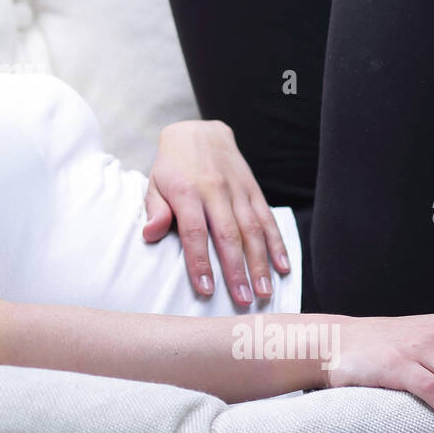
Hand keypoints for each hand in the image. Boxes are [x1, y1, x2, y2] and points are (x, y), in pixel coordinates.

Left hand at [142, 119, 289, 304]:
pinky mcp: (254, 190)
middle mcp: (216, 190)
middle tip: (242, 300)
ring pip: (253, 229)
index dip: (200, 262)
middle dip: (237, 270)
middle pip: (229, 235)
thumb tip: (150, 234)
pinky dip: (277, 243)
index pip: (195, 232)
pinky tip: (283, 267)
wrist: (198, 131)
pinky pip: (267, 218)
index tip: (206, 290)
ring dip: (260, 263)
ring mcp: (238, 190)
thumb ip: (155, 210)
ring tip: (264, 291)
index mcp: (187, 191)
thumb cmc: (172, 166)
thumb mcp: (154, 183)